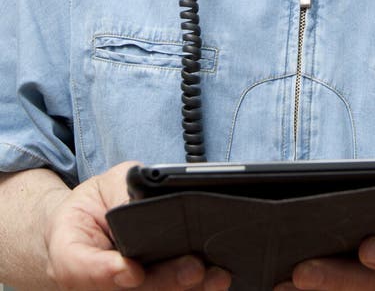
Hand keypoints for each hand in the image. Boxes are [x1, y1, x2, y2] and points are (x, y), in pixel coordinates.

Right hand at [43, 161, 231, 290]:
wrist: (90, 226)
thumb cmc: (99, 203)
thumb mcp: (106, 185)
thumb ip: (123, 193)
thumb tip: (146, 201)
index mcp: (69, 253)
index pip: (80, 269)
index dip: (107, 274)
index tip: (133, 271)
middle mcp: (93, 283)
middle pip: (127, 290)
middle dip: (165, 280)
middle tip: (193, 269)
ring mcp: (118, 289)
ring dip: (186, 289)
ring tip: (215, 276)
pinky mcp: (145, 289)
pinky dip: (194, 288)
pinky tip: (216, 278)